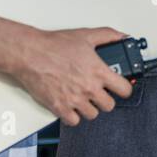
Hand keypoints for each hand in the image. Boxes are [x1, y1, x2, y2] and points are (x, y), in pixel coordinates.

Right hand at [13, 27, 133, 126]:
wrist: (30, 54)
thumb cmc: (54, 46)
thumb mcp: (86, 35)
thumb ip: (108, 36)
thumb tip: (122, 37)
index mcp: (99, 72)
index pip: (125, 90)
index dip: (125, 89)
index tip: (121, 87)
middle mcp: (89, 88)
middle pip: (109, 105)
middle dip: (106, 99)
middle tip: (100, 92)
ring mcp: (75, 100)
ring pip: (92, 115)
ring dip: (90, 108)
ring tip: (84, 98)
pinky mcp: (60, 108)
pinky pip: (73, 121)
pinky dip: (73, 116)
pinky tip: (71, 105)